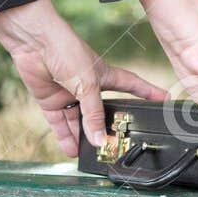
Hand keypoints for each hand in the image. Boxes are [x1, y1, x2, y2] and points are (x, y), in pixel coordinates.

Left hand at [0, 0, 166, 157]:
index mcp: (104, 75)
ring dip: (83, 139)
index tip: (163, 100)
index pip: (131, 85)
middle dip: (107, 128)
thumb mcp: (87, 83)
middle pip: (101, 113)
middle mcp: (87, 87)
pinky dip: (64, 137)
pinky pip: (59, 124)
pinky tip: (71, 150)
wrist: (34, 41)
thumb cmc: (66, 50)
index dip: (147, 92)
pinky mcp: (50, 101)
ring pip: (78, 123)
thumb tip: (98, 140)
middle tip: (115, 145)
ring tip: (91, 155)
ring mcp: (69, 94)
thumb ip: (92, 114)